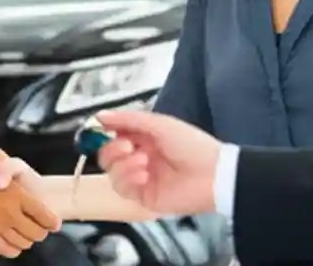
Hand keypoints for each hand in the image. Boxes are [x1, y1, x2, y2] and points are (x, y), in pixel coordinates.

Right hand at [93, 109, 221, 215]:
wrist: (213, 175)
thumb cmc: (192, 145)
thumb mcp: (160, 124)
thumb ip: (128, 119)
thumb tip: (100, 116)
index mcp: (144, 138)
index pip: (114, 135)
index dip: (105, 131)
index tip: (100, 127)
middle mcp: (140, 157)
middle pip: (107, 155)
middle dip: (112, 150)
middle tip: (127, 147)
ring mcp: (141, 178)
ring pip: (112, 173)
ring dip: (123, 165)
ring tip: (143, 162)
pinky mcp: (143, 196)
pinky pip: (122, 189)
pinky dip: (129, 179)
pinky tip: (143, 175)